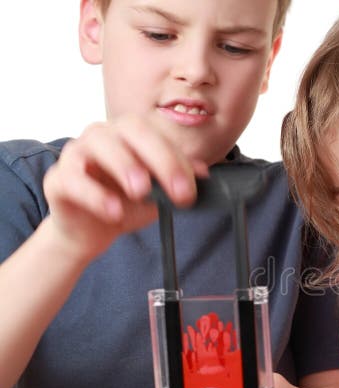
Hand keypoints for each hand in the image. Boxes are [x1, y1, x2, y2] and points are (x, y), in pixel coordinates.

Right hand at [42, 114, 205, 261]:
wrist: (93, 229)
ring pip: (99, 142)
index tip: (190, 190)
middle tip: (176, 191)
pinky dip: (96, 195)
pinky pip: (74, 178)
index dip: (176, 160)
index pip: (156, 135)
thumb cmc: (126, 202)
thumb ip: (178, 179)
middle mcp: (104, 135)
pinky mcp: (59, 178)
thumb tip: (202, 171)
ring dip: (125, 165)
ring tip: (141, 192)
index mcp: (131, 135)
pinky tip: (114, 211)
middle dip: (159, 158)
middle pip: (131, 129)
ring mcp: (78, 152)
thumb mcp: (159, 193)